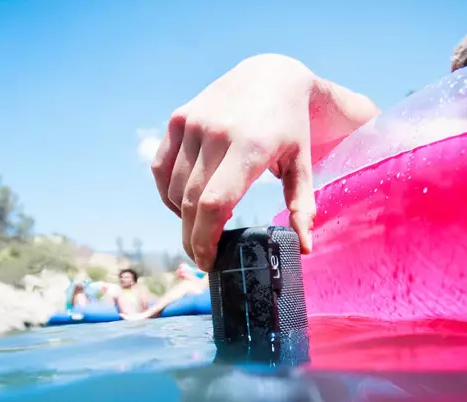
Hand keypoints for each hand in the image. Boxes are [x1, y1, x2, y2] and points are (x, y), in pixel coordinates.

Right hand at [151, 54, 317, 270]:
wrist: (270, 75)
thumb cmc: (291, 128)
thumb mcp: (304, 165)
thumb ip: (302, 207)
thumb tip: (305, 250)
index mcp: (251, 147)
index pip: (215, 203)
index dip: (206, 239)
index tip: (210, 262)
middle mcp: (217, 133)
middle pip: (192, 203)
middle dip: (193, 238)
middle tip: (203, 258)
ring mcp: (193, 124)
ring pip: (175, 190)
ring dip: (183, 218)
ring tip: (202, 230)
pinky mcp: (178, 119)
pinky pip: (161, 169)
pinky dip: (169, 194)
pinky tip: (186, 206)